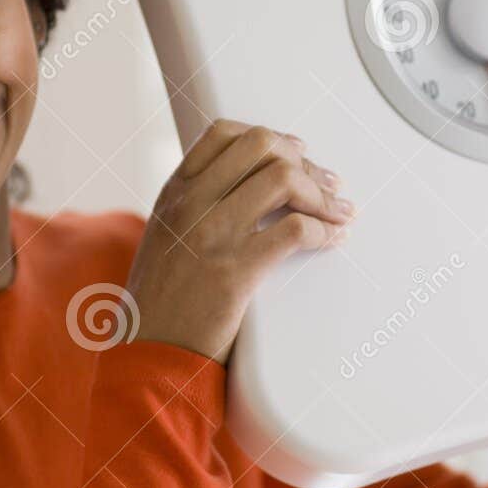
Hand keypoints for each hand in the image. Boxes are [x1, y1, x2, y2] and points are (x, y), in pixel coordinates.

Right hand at [126, 120, 354, 364]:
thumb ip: (195, 208)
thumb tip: (246, 189)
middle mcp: (191, 204)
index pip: (224, 133)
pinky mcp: (235, 271)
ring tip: (338, 212)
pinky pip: (294, 230)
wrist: (148, 353)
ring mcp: (212, 234)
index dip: (271, 139)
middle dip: (303, 162)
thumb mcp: (165, 239)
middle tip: (327, 183)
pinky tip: (333, 239)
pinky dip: (324, 231)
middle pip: (260, 146)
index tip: (297, 153)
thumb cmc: (162, 303)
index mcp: (175, 193)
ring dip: (322, 194)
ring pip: (282, 179)